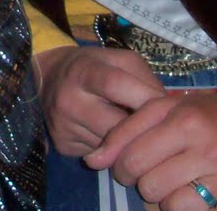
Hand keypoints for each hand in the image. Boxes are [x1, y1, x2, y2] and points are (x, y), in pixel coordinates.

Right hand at [32, 44, 164, 155]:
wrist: (50, 78)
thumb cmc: (94, 67)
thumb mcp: (119, 60)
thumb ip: (144, 78)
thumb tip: (166, 109)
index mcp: (83, 71)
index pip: (116, 85)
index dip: (144, 97)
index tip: (166, 107)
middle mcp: (68, 99)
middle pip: (116, 125)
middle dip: (142, 129)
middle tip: (159, 129)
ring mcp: (63, 125)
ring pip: (110, 146)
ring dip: (130, 142)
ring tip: (137, 132)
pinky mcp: (62, 145)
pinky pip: (99, 156)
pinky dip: (113, 150)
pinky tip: (115, 138)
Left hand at [86, 89, 216, 210]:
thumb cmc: (203, 114)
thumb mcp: (162, 109)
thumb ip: (124, 132)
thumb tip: (91, 161)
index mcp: (186, 122)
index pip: (133, 160)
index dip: (122, 168)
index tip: (129, 166)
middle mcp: (210, 149)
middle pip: (151, 187)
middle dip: (146, 183)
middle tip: (158, 173)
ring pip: (175, 208)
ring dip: (170, 201)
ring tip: (179, 185)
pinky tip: (199, 199)